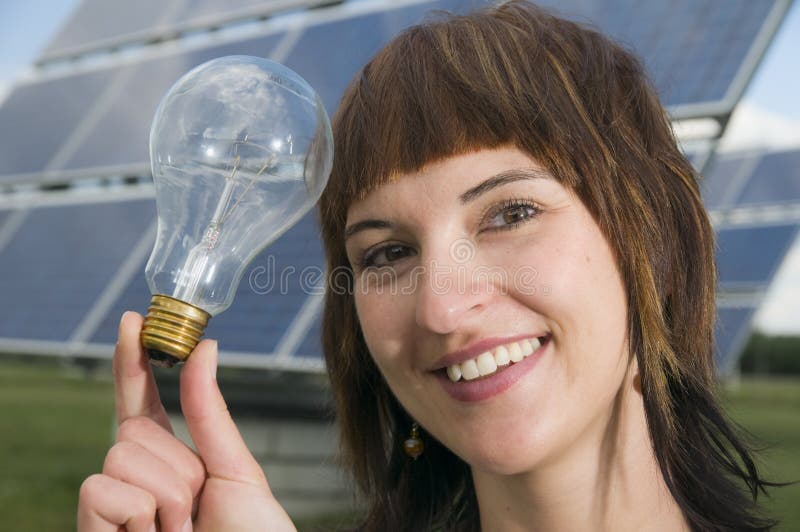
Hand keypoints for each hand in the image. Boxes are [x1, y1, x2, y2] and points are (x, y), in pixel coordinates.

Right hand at [77, 311, 295, 530]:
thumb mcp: (237, 470)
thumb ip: (209, 411)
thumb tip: (203, 346)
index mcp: (174, 462)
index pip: (143, 404)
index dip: (134, 363)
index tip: (132, 320)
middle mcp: (136, 483)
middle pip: (132, 432)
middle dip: (176, 465)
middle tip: (197, 511)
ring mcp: (114, 512)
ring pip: (118, 458)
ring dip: (165, 495)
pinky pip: (100, 491)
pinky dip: (138, 515)